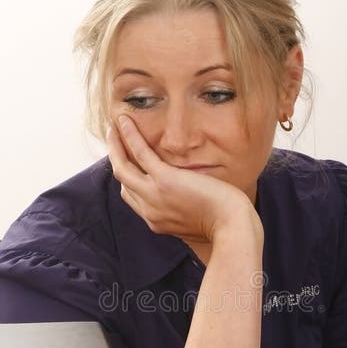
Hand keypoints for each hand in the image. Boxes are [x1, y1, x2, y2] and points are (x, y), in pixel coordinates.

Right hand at [107, 117, 253, 243]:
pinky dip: (130, 136)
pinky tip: (124, 121)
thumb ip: (185, 213)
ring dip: (115, 145)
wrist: (232, 226)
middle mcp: (150, 211)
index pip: (133, 198)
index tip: (127, 161)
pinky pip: (140, 154)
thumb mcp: (198, 223)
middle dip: (116, 159)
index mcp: (157, 221)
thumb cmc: (224, 225)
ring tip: (113, 127)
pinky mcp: (164, 181)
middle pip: (123, 183)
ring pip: (123, 168)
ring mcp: (154, 196)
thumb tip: (189, 202)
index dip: (128, 178)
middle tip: (114, 140)